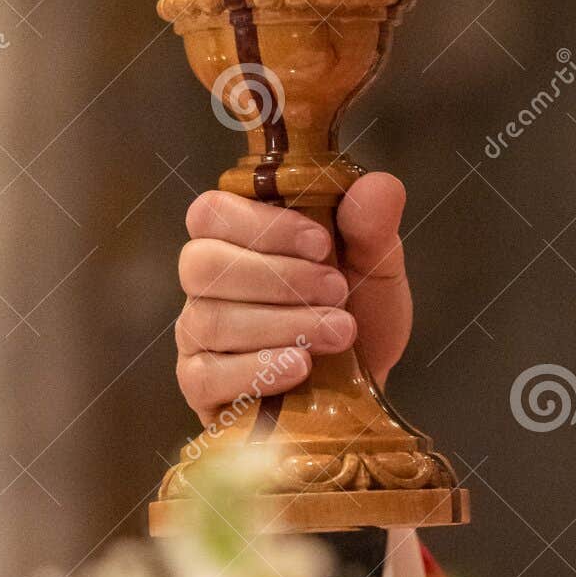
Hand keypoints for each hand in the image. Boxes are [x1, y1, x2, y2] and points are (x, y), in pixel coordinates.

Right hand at [176, 172, 412, 426]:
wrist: (363, 391)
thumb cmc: (359, 319)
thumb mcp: (376, 270)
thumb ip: (372, 227)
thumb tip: (379, 185)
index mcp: (237, 240)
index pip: (213, 213)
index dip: (263, 225)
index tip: (322, 245)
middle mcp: (206, 284)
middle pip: (202, 263)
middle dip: (277, 277)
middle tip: (337, 292)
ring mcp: (197, 336)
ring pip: (211, 319)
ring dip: (282, 324)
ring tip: (338, 334)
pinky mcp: (199, 386)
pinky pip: (205, 376)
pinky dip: (257, 369)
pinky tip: (300, 367)